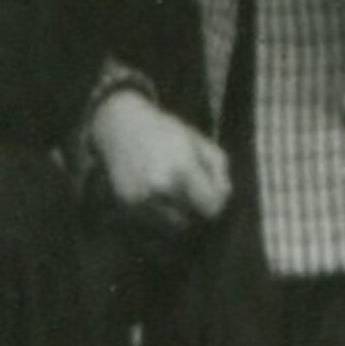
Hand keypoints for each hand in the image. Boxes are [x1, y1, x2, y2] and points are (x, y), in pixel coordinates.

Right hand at [90, 91, 229, 229]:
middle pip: (193, 217)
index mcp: (182, 169)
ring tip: (169, 186)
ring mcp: (142, 196)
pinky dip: (156, 210)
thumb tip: (224, 197)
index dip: (214, 203)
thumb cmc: (166, 130)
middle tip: (186, 185)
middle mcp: (160, 186)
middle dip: (193, 206)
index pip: (210, 208)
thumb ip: (219, 169)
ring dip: (175, 211)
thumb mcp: (199, 140)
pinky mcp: (127, 203)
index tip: (211, 193)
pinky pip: (153, 220)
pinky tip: (152, 188)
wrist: (120, 123)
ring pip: (172, 222)